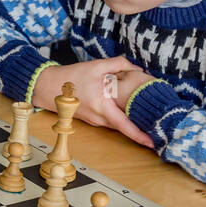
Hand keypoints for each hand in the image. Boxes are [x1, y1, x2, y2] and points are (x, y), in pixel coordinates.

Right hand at [33, 58, 154, 147]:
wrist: (48, 88)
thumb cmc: (70, 77)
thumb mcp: (96, 66)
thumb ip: (118, 64)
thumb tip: (138, 68)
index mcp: (101, 106)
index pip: (124, 125)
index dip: (139, 135)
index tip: (152, 142)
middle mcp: (98, 118)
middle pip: (123, 126)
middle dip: (139, 129)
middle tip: (157, 127)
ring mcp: (94, 121)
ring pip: (117, 123)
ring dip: (129, 122)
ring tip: (146, 118)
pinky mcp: (91, 120)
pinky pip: (109, 121)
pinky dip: (119, 117)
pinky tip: (126, 109)